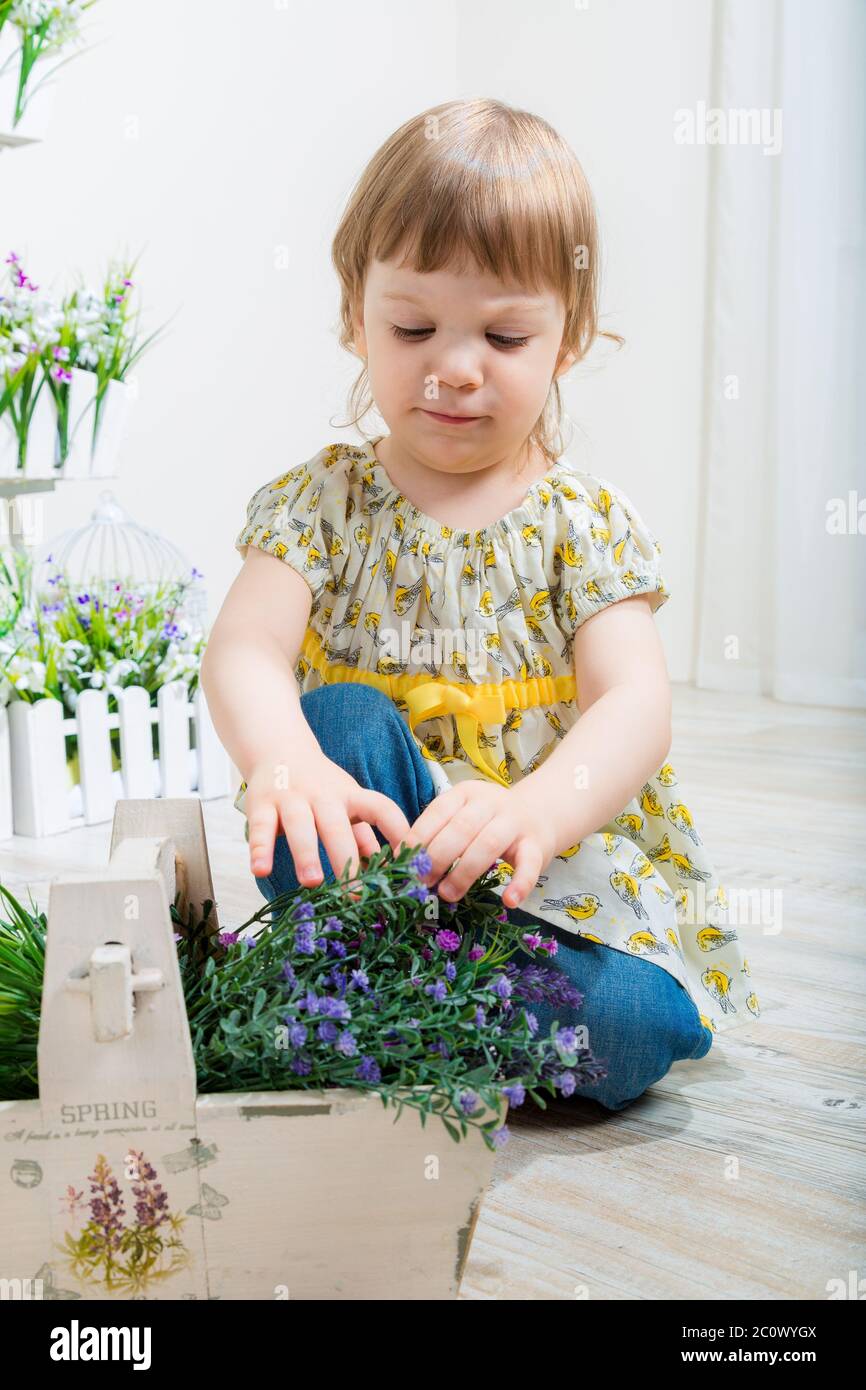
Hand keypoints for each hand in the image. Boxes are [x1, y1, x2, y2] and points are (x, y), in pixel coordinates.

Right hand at [245, 748, 411, 891]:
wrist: (279, 749)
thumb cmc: (321, 787)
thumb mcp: (348, 802)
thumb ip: (364, 835)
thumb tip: (387, 868)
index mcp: (350, 796)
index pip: (380, 808)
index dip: (398, 831)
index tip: (408, 861)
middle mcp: (323, 795)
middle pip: (337, 825)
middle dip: (345, 858)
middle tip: (353, 893)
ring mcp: (291, 798)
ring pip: (300, 825)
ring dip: (306, 854)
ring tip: (311, 883)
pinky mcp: (261, 804)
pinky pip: (260, 827)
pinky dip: (260, 849)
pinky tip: (260, 870)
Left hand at [403, 778, 557, 907]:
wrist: (540, 813)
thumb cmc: (488, 821)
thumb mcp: (462, 816)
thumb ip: (438, 832)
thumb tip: (402, 859)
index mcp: (466, 794)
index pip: (437, 812)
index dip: (418, 837)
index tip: (401, 862)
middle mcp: (490, 803)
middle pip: (460, 828)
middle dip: (436, 857)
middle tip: (421, 884)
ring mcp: (515, 823)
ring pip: (487, 845)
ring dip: (464, 872)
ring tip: (447, 894)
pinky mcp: (537, 845)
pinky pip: (529, 865)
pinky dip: (520, 883)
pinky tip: (509, 901)